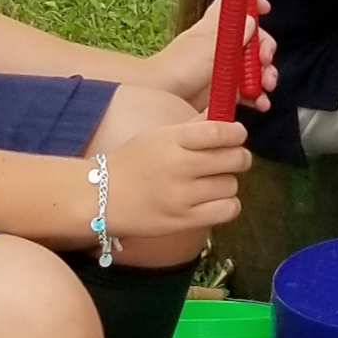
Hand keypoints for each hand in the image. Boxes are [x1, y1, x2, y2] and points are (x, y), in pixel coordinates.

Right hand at [107, 120, 252, 235]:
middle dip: (239, 157)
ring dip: (229, 182)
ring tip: (214, 182)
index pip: (218, 131)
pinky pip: (226, 210)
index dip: (237, 132)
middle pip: (233, 159)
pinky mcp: (184, 221)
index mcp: (171, 140)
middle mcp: (179, 167)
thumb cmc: (130, 163)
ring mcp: (182, 196)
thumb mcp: (156, 136)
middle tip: (232, 159)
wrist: (98, 198)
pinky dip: (228, 204)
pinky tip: (216, 200)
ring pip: (231, 185)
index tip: (238, 135)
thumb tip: (225, 116)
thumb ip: (192, 127)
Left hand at [149, 0, 277, 111]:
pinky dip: (257, 97)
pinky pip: (248, 92)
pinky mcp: (225, 92)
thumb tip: (251, 21)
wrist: (163, 99)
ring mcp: (224, 70)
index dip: (250, 3)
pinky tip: (261, 104)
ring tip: (265, 86)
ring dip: (265, 76)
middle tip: (265, 61)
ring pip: (254, 68)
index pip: (233, 6)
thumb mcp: (207, 47)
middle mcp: (221, 46)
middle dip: (265, 50)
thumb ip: (232, 36)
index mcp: (214, 28)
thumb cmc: (177, 69)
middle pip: (253, 40)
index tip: (266, 9)